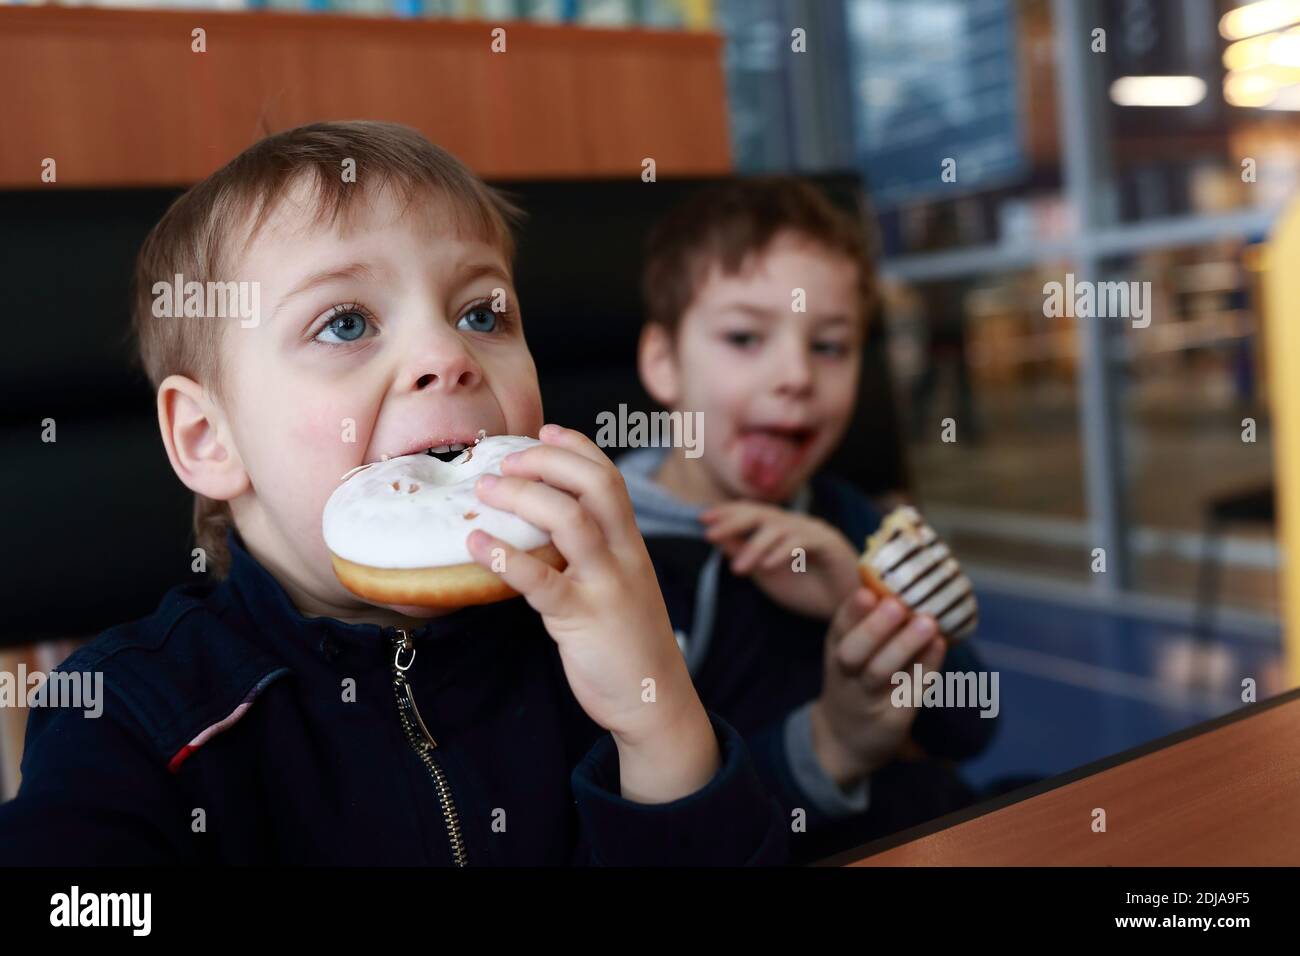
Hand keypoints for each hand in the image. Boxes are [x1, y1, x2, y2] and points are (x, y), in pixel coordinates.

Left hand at [466, 424, 717, 803]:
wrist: (655, 700)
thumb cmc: (629, 641)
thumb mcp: (622, 584)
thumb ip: (596, 553)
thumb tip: (546, 524)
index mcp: (631, 544)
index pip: (609, 478)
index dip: (576, 447)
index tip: (543, 431)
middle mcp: (624, 556)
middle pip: (596, 485)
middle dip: (548, 463)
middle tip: (505, 462)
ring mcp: (606, 586)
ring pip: (571, 521)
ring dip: (523, 497)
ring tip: (484, 492)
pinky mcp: (583, 620)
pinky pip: (541, 581)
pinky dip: (505, 557)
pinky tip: (476, 545)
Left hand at [700, 501, 860, 618]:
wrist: (846, 610)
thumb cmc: (809, 592)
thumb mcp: (767, 575)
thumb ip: (744, 554)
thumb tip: (716, 538)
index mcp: (781, 529)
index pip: (751, 513)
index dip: (727, 512)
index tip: (702, 519)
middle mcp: (797, 525)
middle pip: (761, 513)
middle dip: (733, 521)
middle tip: (709, 534)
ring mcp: (815, 531)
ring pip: (779, 529)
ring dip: (755, 548)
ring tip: (738, 570)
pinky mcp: (830, 544)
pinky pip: (803, 542)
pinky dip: (783, 552)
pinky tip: (767, 566)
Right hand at [809, 588, 945, 787]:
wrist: (846, 738)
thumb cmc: (854, 679)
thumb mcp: (849, 649)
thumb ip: (868, 620)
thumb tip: (903, 574)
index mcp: (836, 648)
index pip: (839, 627)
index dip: (853, 611)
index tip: (869, 592)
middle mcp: (847, 674)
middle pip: (852, 652)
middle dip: (874, 628)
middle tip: (898, 605)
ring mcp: (868, 698)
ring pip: (880, 672)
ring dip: (905, 646)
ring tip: (929, 623)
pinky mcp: (892, 717)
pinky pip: (910, 690)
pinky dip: (926, 667)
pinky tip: (941, 645)